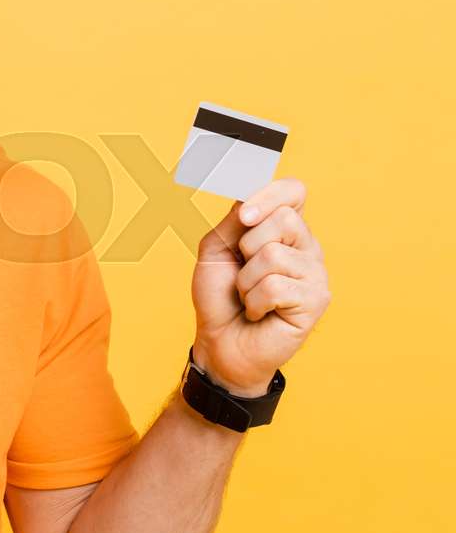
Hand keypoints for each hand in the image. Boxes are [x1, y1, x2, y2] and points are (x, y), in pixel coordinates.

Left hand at [190, 177, 331, 396]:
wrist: (220, 341)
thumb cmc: (220, 296)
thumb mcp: (216, 249)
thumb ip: (234, 220)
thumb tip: (250, 199)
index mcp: (285, 229)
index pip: (294, 191)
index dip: (269, 195)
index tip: (244, 216)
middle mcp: (307, 247)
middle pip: (285, 219)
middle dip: (248, 246)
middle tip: (244, 271)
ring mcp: (315, 273)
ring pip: (274, 255)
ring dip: (246, 281)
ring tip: (250, 296)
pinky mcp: (316, 300)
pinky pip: (275, 286)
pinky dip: (254, 302)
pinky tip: (260, 313)